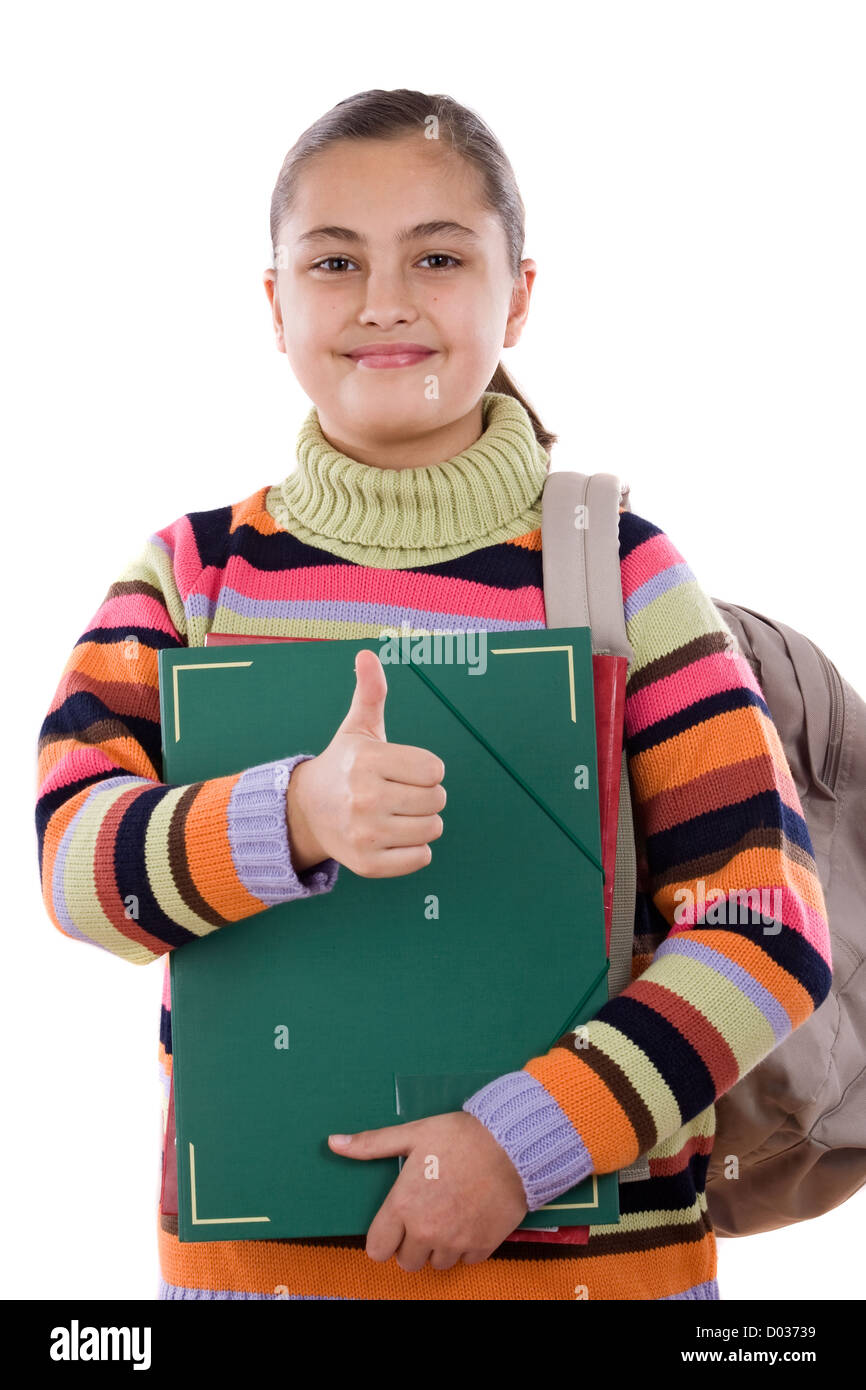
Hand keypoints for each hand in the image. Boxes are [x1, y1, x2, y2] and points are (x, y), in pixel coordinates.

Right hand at [286, 648, 446, 876]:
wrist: (306, 812)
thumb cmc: (344, 766)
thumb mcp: (357, 729)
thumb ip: (370, 692)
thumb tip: (366, 653)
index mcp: (367, 761)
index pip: (435, 770)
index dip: (425, 770)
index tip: (402, 771)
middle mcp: (364, 798)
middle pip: (437, 800)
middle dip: (425, 796)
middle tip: (398, 794)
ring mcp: (365, 834)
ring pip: (433, 829)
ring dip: (421, 823)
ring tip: (395, 815)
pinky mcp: (368, 864)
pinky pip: (421, 858)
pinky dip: (414, 850)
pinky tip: (392, 838)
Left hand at [327, 1112, 528, 1271]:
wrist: (511, 1144)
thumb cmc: (458, 1136)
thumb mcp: (412, 1134)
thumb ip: (371, 1144)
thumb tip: (333, 1143)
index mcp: (403, 1206)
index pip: (376, 1250)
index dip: (383, 1237)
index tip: (394, 1222)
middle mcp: (426, 1231)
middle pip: (406, 1262)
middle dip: (410, 1243)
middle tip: (424, 1214)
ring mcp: (455, 1242)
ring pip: (435, 1263)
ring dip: (438, 1246)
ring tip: (447, 1213)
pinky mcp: (482, 1246)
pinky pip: (465, 1260)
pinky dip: (465, 1245)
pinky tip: (469, 1217)